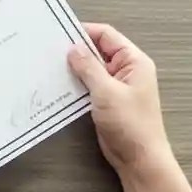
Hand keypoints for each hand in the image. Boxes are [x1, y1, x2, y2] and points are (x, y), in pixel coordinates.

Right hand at [66, 22, 172, 177]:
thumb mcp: (107, 92)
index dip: (84, 32)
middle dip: (77, 52)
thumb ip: (89, 67)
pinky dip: (77, 85)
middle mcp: (127, 71)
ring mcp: (117, 87)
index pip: (107, 36)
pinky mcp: (108, 101)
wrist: (139, 159)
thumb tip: (74, 48)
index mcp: (134, 62)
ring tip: (52, 68)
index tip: (61, 34)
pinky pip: (90, 86)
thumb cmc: (131, 126)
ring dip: (75, 70)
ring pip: (92, 69)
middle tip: (52, 52)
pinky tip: (61, 86)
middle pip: (98, 51)